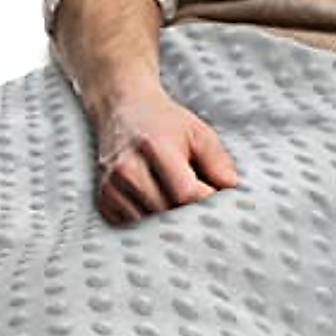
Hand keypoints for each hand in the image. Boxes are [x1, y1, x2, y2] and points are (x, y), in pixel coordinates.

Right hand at [90, 84, 240, 224]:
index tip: (215, 199)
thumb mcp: (199, 133)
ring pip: (148, 224)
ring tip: (176, 203)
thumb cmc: (164, 122)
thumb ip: (219, 163)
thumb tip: (232, 193)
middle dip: (188, 213)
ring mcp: (111, 187)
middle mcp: (128, 169)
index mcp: (154, 148)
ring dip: (167, 220)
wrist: (122, 109)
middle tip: (199, 205)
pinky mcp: (103, 199)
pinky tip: (153, 203)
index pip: (185, 194)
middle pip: (167, 212)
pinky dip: (145, 222)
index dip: (205, 202)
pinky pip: (130, 226)